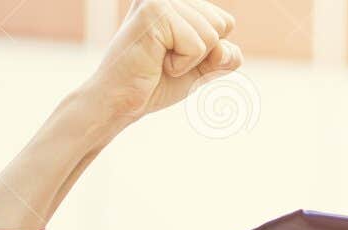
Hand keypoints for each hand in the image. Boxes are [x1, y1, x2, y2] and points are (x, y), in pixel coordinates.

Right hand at [84, 0, 242, 127]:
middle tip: (165, 60)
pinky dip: (181, 65)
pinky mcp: (155, 10)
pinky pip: (197, 45)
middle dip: (200, 54)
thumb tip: (224, 49)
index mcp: (179, 2)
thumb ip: (225, 57)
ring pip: (212, 35)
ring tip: (159, 60)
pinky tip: (155, 61)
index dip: (210, 51)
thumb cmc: (157, 84)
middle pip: (222, 24)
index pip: (225, 22)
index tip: (177, 56)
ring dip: (189, 60)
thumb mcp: (202, 69)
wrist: (122, 102)